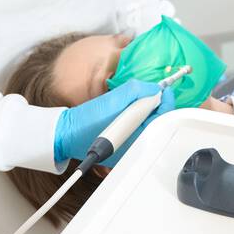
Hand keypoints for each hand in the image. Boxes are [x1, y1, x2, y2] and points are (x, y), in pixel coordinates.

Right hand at [53, 78, 173, 165]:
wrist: (68, 134)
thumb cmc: (89, 120)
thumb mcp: (116, 99)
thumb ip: (139, 90)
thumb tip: (156, 89)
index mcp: (141, 135)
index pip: (165, 113)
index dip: (165, 97)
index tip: (162, 87)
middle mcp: (139, 144)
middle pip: (159, 118)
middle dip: (153, 103)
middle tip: (143, 94)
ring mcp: (132, 146)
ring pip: (147, 121)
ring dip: (142, 109)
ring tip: (128, 104)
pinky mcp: (124, 144)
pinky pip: (137, 126)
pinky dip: (133, 117)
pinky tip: (122, 113)